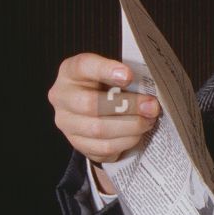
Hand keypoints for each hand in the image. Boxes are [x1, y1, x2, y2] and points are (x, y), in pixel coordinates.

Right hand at [49, 53, 160, 188]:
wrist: (95, 109)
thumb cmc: (106, 85)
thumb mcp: (112, 73)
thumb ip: (125, 78)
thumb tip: (148, 100)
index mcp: (70, 71)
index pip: (83, 66)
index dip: (106, 70)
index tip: (129, 75)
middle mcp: (62, 97)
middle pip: (91, 104)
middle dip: (127, 106)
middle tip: (151, 106)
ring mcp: (66, 123)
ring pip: (98, 130)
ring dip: (130, 127)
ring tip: (148, 121)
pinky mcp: (77, 143)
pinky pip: (103, 148)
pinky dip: (124, 142)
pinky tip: (137, 134)